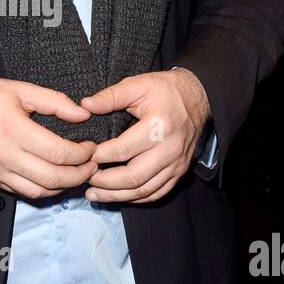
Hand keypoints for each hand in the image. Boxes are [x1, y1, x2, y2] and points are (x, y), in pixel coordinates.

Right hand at [0, 70, 97, 199]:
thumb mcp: (19, 89)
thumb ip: (55, 101)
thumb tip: (83, 114)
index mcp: (15, 130)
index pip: (59, 153)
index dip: (82, 154)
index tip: (91, 147)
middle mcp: (6, 156)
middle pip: (53, 178)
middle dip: (80, 175)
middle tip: (93, 165)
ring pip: (39, 191)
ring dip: (64, 187)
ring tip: (78, 174)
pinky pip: (23, 192)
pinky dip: (43, 190)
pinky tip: (55, 179)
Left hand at [80, 68, 210, 203]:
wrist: (200, 98)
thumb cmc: (166, 90)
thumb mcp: (139, 84)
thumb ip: (111, 96)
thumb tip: (85, 106)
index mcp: (159, 126)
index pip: (124, 149)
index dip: (99, 156)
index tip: (84, 155)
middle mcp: (170, 149)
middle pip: (133, 176)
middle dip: (105, 182)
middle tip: (85, 178)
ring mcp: (177, 164)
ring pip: (144, 190)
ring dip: (116, 196)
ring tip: (94, 194)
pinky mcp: (179, 172)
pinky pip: (156, 193)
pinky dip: (135, 198)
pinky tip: (117, 195)